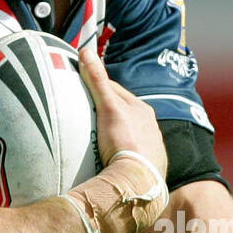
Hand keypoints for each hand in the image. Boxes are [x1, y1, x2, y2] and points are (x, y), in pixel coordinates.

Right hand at [77, 45, 167, 177]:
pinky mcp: (149, 167)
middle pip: (123, 113)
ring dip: (114, 135)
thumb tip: (86, 51)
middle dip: (106, 112)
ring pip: (128, 135)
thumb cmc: (125, 141)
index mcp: (142, 110)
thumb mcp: (108, 108)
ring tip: (96, 140)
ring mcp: (151, 147)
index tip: (81, 88)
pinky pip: (131, 155)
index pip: (116, 91)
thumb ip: (98, 81)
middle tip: (84, 115)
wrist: (140, 180)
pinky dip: (120, 153)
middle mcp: (151, 127)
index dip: (98, 87)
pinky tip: (110, 160)